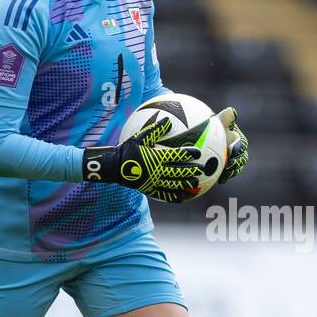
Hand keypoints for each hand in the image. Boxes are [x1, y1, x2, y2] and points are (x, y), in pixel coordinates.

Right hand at [82, 117, 203, 202]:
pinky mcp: (150, 189)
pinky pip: (165, 194)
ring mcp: (154, 181)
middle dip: (192, 170)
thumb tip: (168, 120)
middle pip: (178, 171)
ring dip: (187, 183)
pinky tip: (184, 196)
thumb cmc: (127, 149)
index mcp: (156, 157)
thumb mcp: (139, 137)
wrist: (114, 167)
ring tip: (196, 183)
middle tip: (202, 169)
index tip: (198, 152)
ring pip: (174, 184)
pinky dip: (175, 196)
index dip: (188, 154)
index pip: (176, 155)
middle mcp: (157, 170)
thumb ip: (155, 129)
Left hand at [215, 107, 247, 184]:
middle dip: (237, 162)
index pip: (241, 144)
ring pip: (237, 168)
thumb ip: (226, 117)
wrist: (205, 138)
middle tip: (229, 163)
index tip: (230, 149)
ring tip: (225, 174)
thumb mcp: (218, 120)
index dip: (238, 148)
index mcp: (237, 140)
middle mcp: (237, 151)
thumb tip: (232, 111)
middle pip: (242, 158)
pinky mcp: (226, 169)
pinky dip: (225, 178)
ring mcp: (232, 161)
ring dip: (233, 172)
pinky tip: (219, 180)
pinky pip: (228, 175)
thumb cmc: (213, 127)